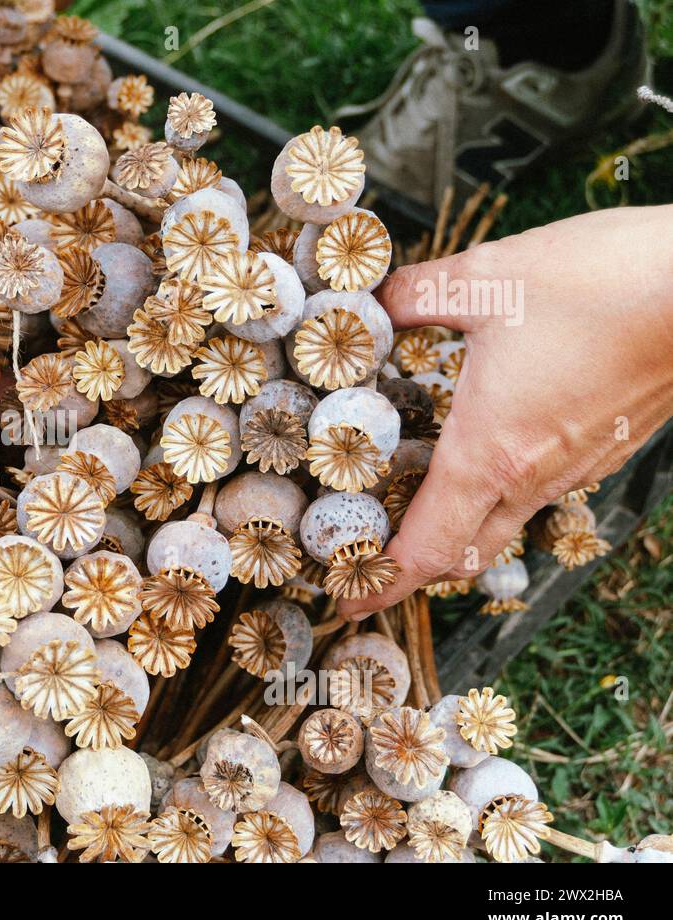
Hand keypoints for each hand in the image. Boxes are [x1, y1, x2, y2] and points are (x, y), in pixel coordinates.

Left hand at [338, 205, 672, 618]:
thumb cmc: (602, 283)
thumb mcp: (484, 279)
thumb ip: (413, 297)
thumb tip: (369, 302)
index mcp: (490, 453)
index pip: (425, 548)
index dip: (381, 581)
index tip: (346, 602)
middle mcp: (534, 476)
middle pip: (463, 552)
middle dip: (413, 565)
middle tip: (368, 553)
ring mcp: (579, 467)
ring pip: (505, 522)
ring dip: (458, 526)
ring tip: (414, 498)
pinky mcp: (610, 446)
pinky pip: (543, 490)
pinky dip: (502, 492)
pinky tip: (485, 448)